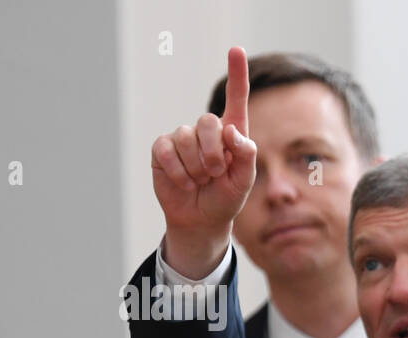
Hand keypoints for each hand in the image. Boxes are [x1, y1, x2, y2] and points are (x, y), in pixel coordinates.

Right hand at [150, 46, 256, 276]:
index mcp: (231, 135)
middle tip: (215, 174)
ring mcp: (182, 138)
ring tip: (200, 180)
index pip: (236, 100)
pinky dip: (178, 172)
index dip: (237, 75)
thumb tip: (233, 132)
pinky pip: (167, 151)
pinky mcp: (162, 149)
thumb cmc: (225, 198)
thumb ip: (245, 156)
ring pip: (186, 138)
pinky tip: (184, 182)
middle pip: (208, 121)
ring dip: (196, 167)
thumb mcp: (243, 182)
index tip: (236, 50)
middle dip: (213, 153)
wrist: (201, 219)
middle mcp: (206, 131)